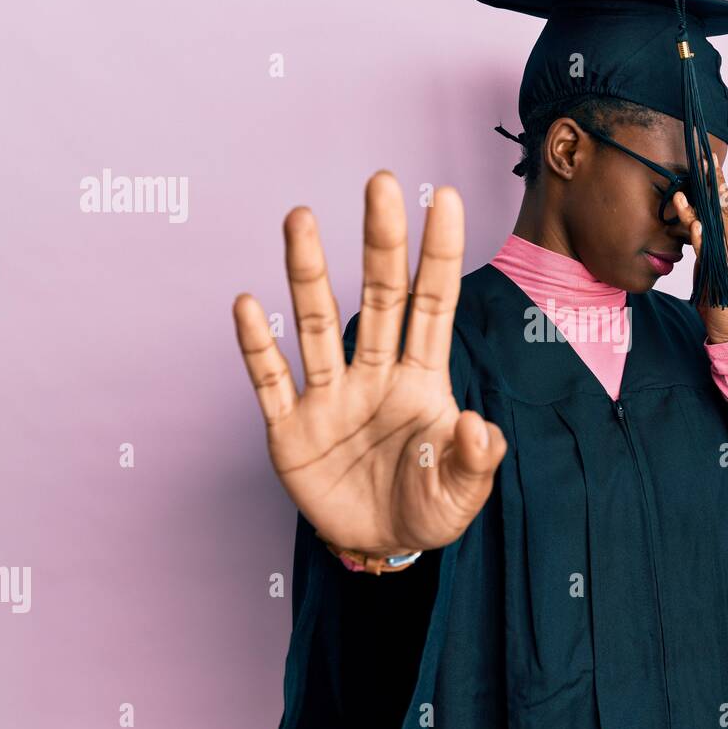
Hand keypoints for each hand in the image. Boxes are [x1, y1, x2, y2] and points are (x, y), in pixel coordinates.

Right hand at [232, 172, 507, 558]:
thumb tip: (480, 425)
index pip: (433, 305)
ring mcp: (330, 396)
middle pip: (379, 297)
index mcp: (421, 380)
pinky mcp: (290, 428)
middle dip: (381, 243)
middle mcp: (374, 374)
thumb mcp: (462, 492)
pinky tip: (247, 304)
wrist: (377, 545)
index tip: (443, 196)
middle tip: (381, 182)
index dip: (438, 254)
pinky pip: (271, 380)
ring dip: (308, 273)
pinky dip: (258, 346)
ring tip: (300, 217)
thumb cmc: (427, 508)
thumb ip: (475, 460)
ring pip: (316, 323)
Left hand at [672, 152, 727, 343]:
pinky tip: (696, 225)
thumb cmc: (719, 298)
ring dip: (701, 206)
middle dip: (713, 184)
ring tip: (688, 188)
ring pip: (715, 226)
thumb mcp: (708, 265)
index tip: (708, 161)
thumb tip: (694, 225)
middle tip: (704, 159)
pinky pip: (711, 252)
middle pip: (722, 208)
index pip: (722, 206)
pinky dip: (703, 238)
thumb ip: (704, 244)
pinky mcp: (724, 273)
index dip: (715, 184)